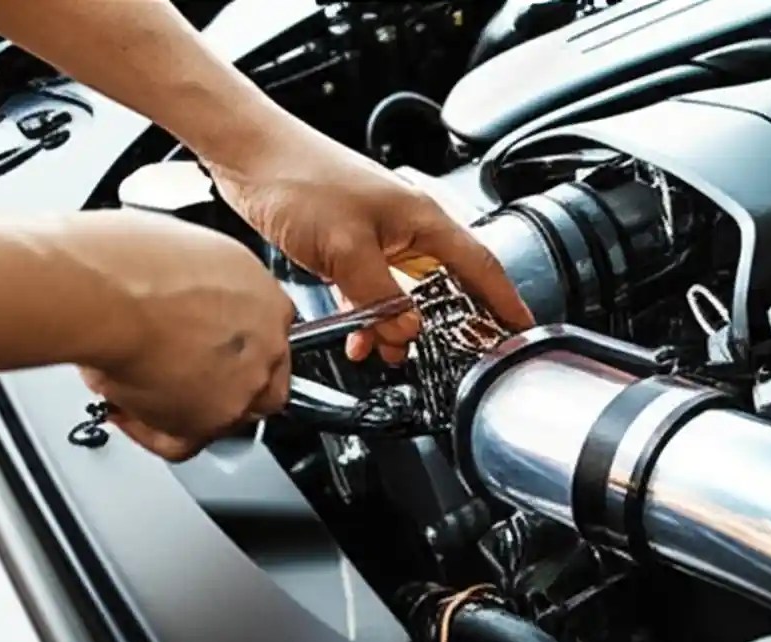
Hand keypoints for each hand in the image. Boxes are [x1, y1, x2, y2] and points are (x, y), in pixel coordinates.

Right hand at [64, 210, 293, 460]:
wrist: (107, 294)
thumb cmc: (133, 261)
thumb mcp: (192, 250)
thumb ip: (208, 285)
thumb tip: (189, 296)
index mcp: (269, 301)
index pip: (267, 334)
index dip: (229, 340)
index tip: (203, 340)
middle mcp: (266, 349)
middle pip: (258, 378)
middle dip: (220, 378)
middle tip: (178, 367)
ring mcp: (240, 390)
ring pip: (225, 413)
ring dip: (186, 404)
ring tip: (140, 382)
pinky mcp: (203, 424)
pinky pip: (182, 443)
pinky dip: (151, 431)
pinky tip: (126, 409)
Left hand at [205, 121, 533, 364]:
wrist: (249, 156)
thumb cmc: (299, 178)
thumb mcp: (346, 249)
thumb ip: (381, 298)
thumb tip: (406, 332)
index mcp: (422, 219)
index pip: (480, 266)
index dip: (505, 301)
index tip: (521, 329)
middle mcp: (406, 227)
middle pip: (443, 285)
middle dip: (444, 324)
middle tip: (450, 357)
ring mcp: (377, 237)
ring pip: (402, 295)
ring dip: (394, 327)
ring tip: (384, 353)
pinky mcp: (347, 246)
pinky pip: (371, 292)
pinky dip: (367, 317)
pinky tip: (354, 336)